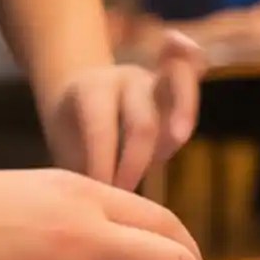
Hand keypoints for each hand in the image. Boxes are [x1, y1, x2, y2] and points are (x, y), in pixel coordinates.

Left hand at [40, 31, 204, 189]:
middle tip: (124, 191)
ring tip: (178, 138)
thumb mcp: (66, 152)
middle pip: (142, 124)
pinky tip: (188, 51)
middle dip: (136, 164)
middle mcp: (123, 79)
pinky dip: (193, 60)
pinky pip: (192, 67)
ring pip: (175, 85)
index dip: (104, 167)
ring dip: (182, 115)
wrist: (78, 100)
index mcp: (89, 92)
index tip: (102, 196)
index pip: (102, 131)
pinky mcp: (175, 83)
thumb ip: (84, 172)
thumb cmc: (74, 140)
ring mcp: (152, 78)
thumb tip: (99, 208)